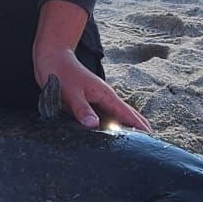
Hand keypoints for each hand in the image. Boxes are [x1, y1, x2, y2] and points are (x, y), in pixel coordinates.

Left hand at [33, 0, 148, 130]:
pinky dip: (109, 126)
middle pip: (125, 116)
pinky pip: (102, 117)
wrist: (52, 57)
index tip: (151, 137)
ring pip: (114, 117)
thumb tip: (94, 124)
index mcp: (105, 94)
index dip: (138, 125)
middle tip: (148, 144)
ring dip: (124, 128)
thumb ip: (82, 108)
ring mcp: (96, 101)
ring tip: (134, 143)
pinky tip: (111, 136)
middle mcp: (104, 98)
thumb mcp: (70, 92)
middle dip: (137, 128)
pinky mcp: (87, 104)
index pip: (126, 113)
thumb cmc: (61, 72)